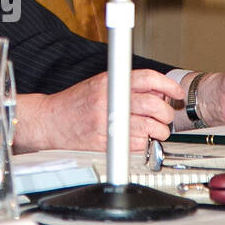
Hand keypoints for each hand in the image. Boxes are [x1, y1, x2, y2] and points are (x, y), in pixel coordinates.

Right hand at [13, 69, 184, 151]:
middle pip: (154, 105)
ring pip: (149, 128)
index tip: (175, 92)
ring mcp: (107, 122)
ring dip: (158, 131)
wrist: (50, 121)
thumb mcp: (100, 84)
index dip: (167, 85)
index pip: (147, 79)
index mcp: (109, 83)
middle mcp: (109, 101)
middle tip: (164, 116)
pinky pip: (137, 145)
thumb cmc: (75, 103)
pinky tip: (137, 139)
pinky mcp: (105, 142)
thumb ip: (127, 85)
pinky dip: (143, 144)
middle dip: (166, 113)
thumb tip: (157, 91)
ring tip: (154, 130)